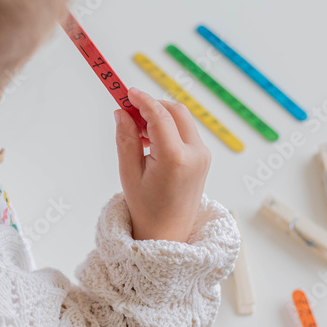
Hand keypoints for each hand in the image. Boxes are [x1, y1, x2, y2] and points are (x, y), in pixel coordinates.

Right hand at [114, 87, 210, 241]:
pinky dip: (169, 128)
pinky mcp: (204, 158)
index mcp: (175, 159)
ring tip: (137, 133)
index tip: (126, 92)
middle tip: (129, 112)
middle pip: (176, 111)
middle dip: (153, 106)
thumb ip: (126, 139)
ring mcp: (203, 156)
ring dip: (160, 117)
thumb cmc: (146, 209)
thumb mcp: (128, 173)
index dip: (142, 100)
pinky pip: (186, 132)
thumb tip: (121, 112)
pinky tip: (150, 142)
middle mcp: (195, 154)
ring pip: (182, 119)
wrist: (168, 235)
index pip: (160, 115)